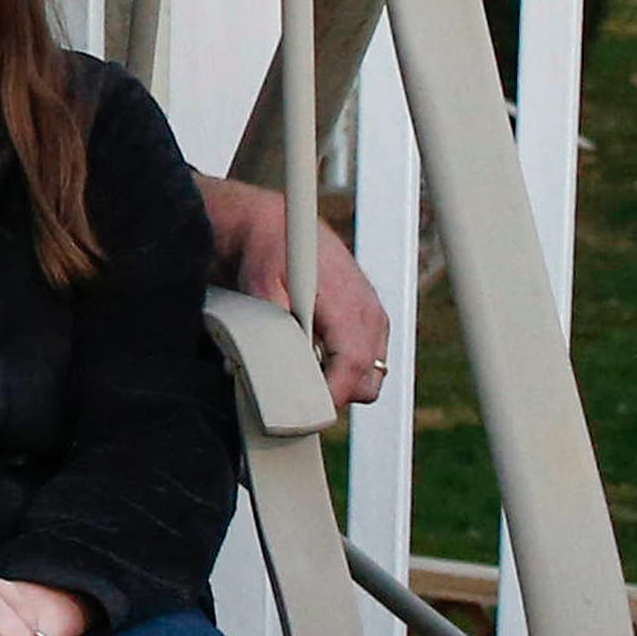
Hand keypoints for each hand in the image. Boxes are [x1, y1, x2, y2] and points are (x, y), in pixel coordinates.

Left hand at [200, 174, 393, 408]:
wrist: (283, 225)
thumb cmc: (271, 253)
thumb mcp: (262, 286)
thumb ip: (275, 328)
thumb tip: (276, 367)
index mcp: (349, 306)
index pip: (354, 367)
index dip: (333, 395)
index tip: (308, 410)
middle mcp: (370, 314)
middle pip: (369, 382)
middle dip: (336, 392)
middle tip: (297, 388)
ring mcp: (374, 318)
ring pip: (371, 375)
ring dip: (340, 380)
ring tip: (302, 366)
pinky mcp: (370, 321)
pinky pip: (367, 359)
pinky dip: (343, 366)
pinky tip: (313, 353)